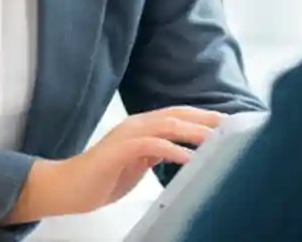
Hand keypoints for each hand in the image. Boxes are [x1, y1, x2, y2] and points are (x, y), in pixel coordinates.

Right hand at [7, 106, 223, 222]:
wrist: (67, 187)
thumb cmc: (102, 178)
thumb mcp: (138, 163)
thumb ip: (157, 153)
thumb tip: (184, 153)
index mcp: (141, 127)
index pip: (178, 115)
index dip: (204, 116)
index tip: (230, 123)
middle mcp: (136, 125)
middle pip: (178, 114)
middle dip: (207, 119)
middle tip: (234, 126)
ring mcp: (127, 136)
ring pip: (167, 125)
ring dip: (195, 131)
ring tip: (218, 139)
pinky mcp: (119, 151)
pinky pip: (151, 146)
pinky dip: (173, 150)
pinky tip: (189, 158)